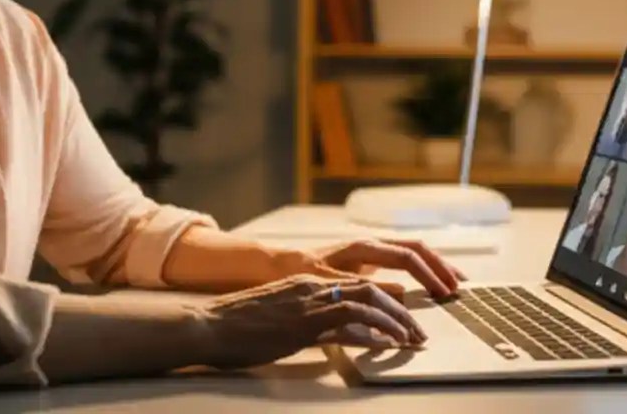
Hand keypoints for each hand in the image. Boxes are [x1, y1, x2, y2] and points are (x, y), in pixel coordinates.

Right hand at [199, 275, 426, 368]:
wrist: (209, 324)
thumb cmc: (239, 325)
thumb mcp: (279, 314)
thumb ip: (307, 316)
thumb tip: (333, 331)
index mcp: (307, 282)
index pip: (358, 282)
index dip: (387, 297)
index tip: (404, 317)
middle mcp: (312, 287)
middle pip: (369, 288)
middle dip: (400, 310)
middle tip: (418, 331)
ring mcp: (307, 305)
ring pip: (364, 302)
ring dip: (394, 321)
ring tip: (411, 339)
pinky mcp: (301, 326)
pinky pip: (346, 325)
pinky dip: (372, 333)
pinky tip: (387, 344)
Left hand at [279, 239, 467, 298]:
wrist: (279, 265)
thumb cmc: (301, 273)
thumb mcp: (329, 284)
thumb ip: (361, 288)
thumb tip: (399, 293)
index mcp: (364, 248)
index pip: (407, 257)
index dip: (428, 275)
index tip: (443, 293)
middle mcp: (371, 245)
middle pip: (417, 249)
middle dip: (440, 266)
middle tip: (460, 286)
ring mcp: (371, 252)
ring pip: (412, 252)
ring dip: (435, 266)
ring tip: (455, 282)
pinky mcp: (369, 261)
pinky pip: (403, 261)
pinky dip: (421, 271)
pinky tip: (431, 284)